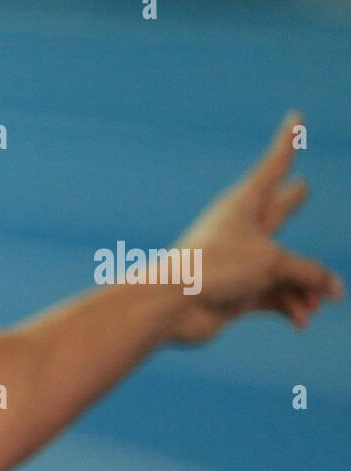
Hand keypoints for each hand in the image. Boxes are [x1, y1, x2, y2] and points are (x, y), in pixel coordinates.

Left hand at [167, 111, 343, 344]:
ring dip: (304, 286)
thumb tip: (330, 291)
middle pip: (276, 211)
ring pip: (285, 267)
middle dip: (289, 202)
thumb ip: (308, 273)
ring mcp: (240, 262)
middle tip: (301, 187)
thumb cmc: (216, 268)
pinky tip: (302, 319)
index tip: (295, 116)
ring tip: (319, 302)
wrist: (173, 305)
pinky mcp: (237, 293)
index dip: (288, 142)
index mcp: (244, 204)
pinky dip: (290, 307)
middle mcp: (242, 230)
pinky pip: (274, 297)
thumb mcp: (272, 262)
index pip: (274, 165)